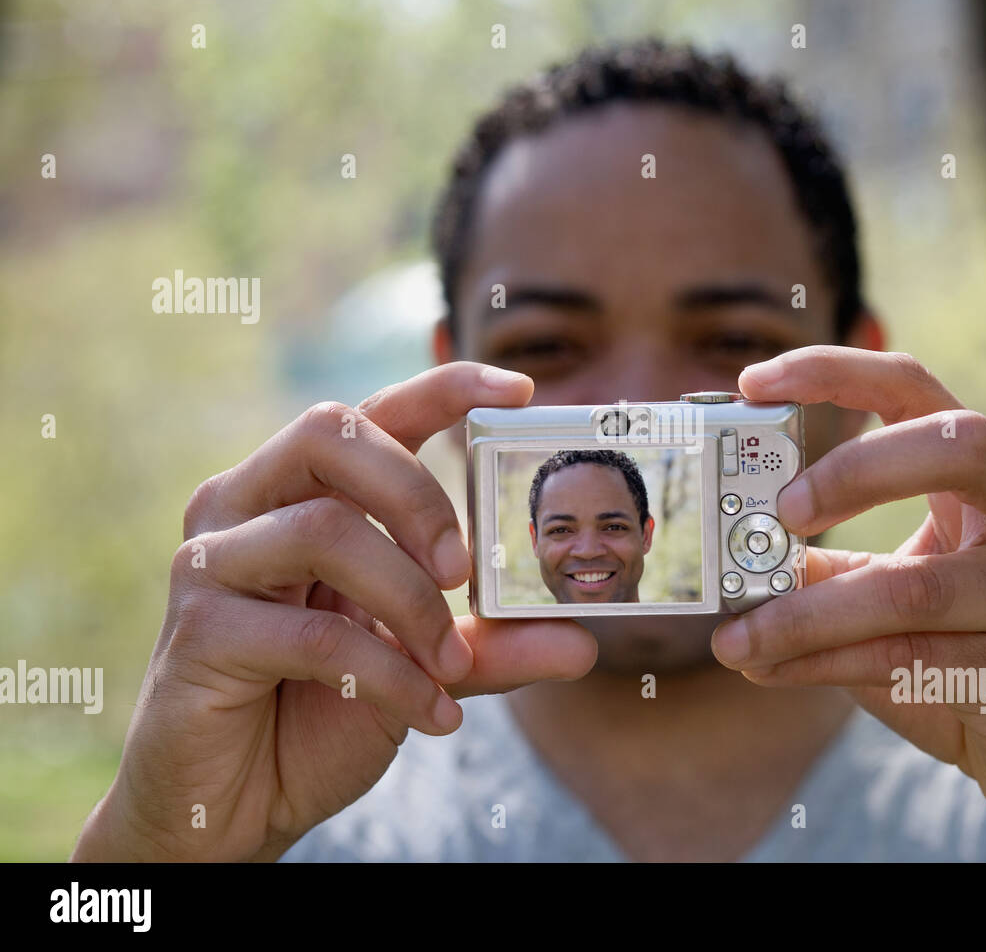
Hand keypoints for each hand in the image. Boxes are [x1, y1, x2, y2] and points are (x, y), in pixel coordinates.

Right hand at [72, 362, 597, 861]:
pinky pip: (314, 634)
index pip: (368, 414)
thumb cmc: (317, 713)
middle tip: (463, 571)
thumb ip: (489, 645)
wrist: (234, 803)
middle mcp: (246, 505)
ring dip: (411, 603)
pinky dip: (391, 676)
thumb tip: (582, 642)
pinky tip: (432, 715)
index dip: (442, 387)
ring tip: (452, 666)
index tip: (519, 390)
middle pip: (332, 434)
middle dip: (418, 495)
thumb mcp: (419, 669)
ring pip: (324, 529)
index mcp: (300, 495)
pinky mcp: (199, 631)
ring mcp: (213, 561)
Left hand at [712, 346, 985, 860]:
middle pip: (957, 444)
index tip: (756, 382)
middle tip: (781, 512)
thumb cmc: (980, 665)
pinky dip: (828, 665)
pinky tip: (774, 670)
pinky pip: (914, 658)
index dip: (836, 372)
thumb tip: (737, 556)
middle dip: (854, 468)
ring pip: (915, 585)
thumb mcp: (901, 602)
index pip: (921, 392)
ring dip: (806, 615)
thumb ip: (837, 572)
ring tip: (735, 639)